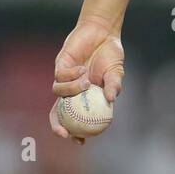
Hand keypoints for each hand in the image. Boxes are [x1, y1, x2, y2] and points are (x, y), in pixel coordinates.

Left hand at [48, 17, 123, 144]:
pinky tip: (82, 69)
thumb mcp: (116, 71)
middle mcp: (72, 90)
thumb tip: (112, 99)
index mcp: (84, 96)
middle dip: (58, 125)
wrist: (103, 31)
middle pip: (58, 112)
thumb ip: (114, 84)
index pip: (75, 118)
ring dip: (72, 90)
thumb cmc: (110, 53)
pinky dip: (71, 76)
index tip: (80, 142)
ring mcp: (65, 77)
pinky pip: (60, 75)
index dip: (74, 132)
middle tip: (64, 133)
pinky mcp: (60, 65)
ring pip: (58, 92)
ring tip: (87, 82)